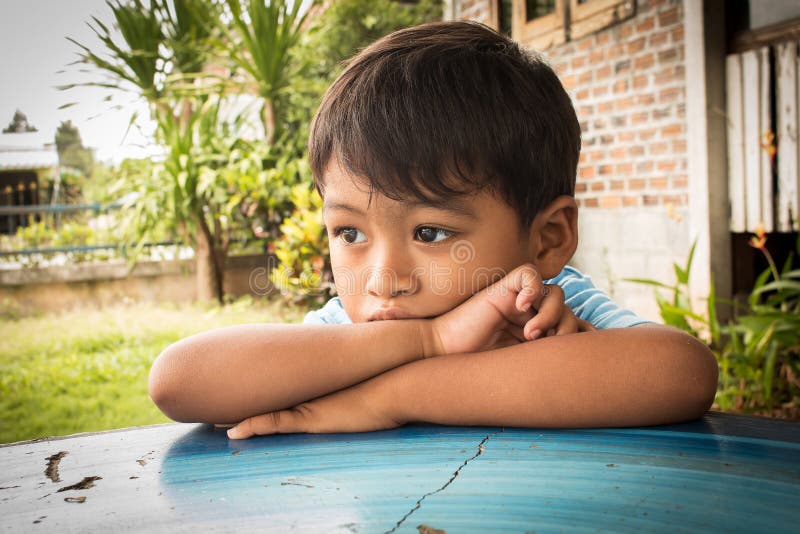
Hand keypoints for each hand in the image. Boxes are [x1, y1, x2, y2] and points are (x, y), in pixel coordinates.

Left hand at [224, 380, 399, 438]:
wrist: (398, 385)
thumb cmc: (390, 384)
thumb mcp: (370, 384)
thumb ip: (361, 382)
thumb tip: (366, 378)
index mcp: (318, 383)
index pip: (282, 386)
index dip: (261, 390)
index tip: (241, 389)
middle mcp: (308, 390)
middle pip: (267, 395)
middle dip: (241, 398)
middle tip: (216, 400)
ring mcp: (308, 403)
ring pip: (265, 408)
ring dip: (239, 413)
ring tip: (214, 419)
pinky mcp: (311, 419)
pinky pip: (275, 424)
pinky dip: (253, 427)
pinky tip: (232, 432)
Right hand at [429, 263, 593, 355]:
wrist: (442, 356)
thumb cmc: (475, 369)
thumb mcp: (521, 368)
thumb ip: (547, 360)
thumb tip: (583, 366)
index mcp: (536, 334)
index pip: (573, 324)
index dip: (583, 334)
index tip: (575, 355)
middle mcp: (529, 316)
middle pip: (569, 310)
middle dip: (566, 329)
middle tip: (544, 346)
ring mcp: (516, 301)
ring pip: (555, 293)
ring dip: (550, 314)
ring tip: (530, 334)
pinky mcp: (501, 289)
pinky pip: (529, 274)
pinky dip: (532, 288)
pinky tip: (521, 307)